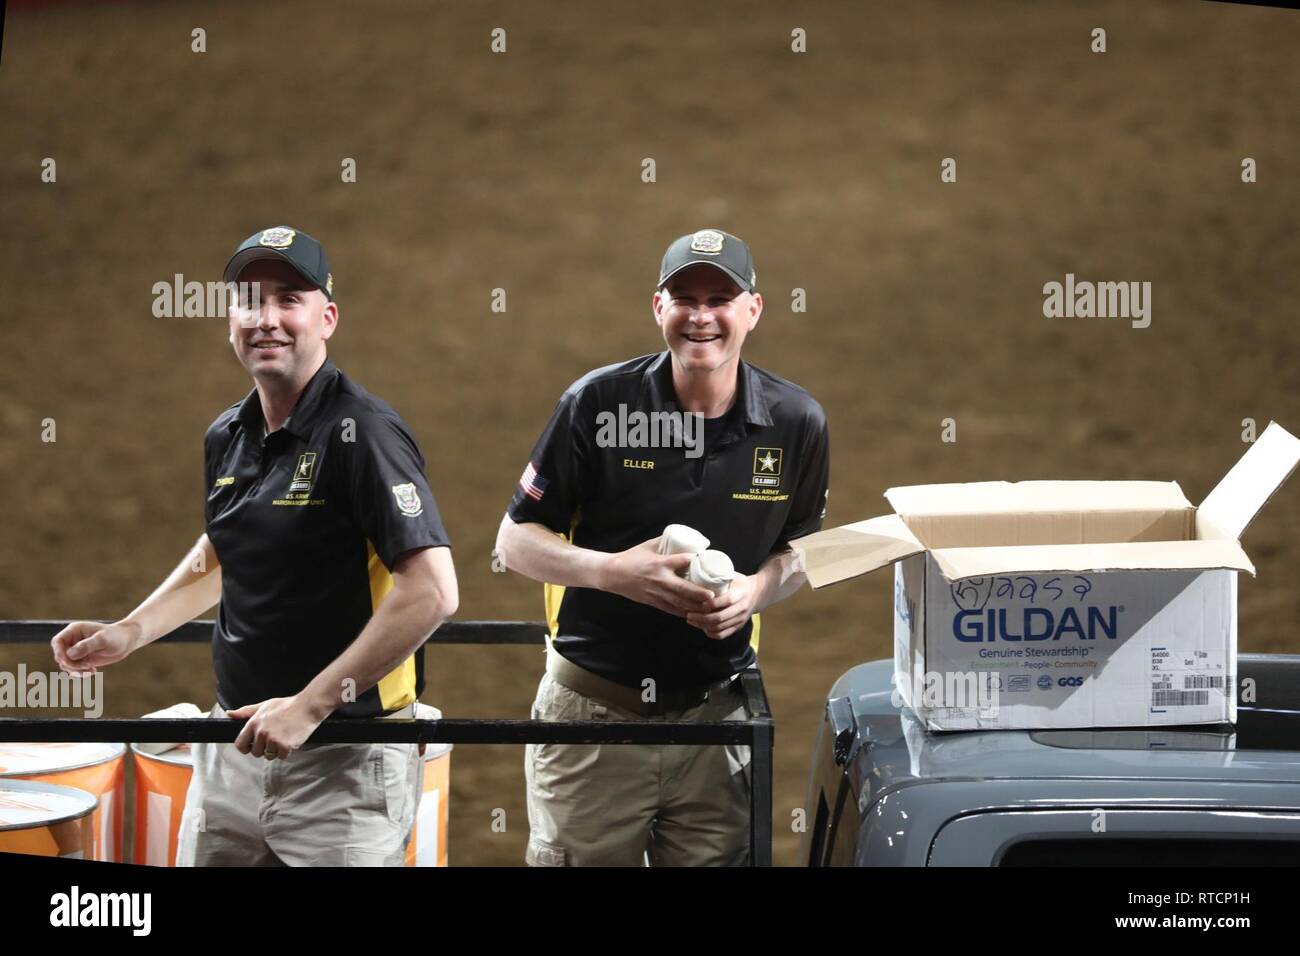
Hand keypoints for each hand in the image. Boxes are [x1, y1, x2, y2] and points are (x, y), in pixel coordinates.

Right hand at [51, 620, 142, 673]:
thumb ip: (87, 646)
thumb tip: (70, 654)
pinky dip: (80, 673)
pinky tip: (93, 672)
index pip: (57, 642)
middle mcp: (73, 640)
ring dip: (76, 670)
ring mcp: (76, 650)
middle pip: (60, 655)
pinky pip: (73, 669)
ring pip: (66, 664)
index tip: (68, 661)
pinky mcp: (82, 659)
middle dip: (70, 664)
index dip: (59, 652)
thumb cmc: (116, 636)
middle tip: (86, 666)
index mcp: (75, 630)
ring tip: (91, 670)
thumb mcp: (103, 640)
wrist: (127, 641)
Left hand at [228, 695, 326, 760]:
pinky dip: (286, 752)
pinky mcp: (284, 745)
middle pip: (256, 752)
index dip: (245, 748)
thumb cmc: (287, 705)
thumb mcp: (264, 705)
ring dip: (276, 750)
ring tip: (284, 737)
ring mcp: (273, 739)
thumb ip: (246, 711)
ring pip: (269, 755)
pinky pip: (281, 757)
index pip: (240, 744)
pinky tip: (290, 740)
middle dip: (264, 749)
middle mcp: (261, 732)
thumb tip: (229, 713)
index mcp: (254, 722)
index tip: (252, 747)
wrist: (308, 706)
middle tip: (275, 739)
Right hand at [599, 536, 715, 616]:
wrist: (613, 574)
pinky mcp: (653, 602)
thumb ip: (665, 543)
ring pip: (679, 603)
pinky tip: (694, 614)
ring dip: (694, 606)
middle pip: (683, 589)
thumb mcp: (648, 546)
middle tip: (713, 596)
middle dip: (699, 594)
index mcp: (659, 563)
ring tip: (709, 608)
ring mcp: (657, 593)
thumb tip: (684, 539)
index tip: (705, 561)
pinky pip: (671, 609)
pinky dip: (683, 612)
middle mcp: (660, 579)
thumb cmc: (632, 558)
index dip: (693, 561)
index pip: (680, 561)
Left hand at [687, 572, 759, 639]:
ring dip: (703, 625)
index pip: (727, 600)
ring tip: (691, 620)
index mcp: (740, 593)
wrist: (758, 594)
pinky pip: (723, 635)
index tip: (700, 602)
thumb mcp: (733, 575)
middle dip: (701, 617)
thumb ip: (718, 575)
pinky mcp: (738, 627)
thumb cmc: (740, 582)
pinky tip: (701, 627)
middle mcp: (741, 608)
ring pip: (719, 627)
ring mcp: (740, 619)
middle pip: (720, 617)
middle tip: (688, 614)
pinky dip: (710, 633)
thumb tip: (697, 571)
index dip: (712, 603)